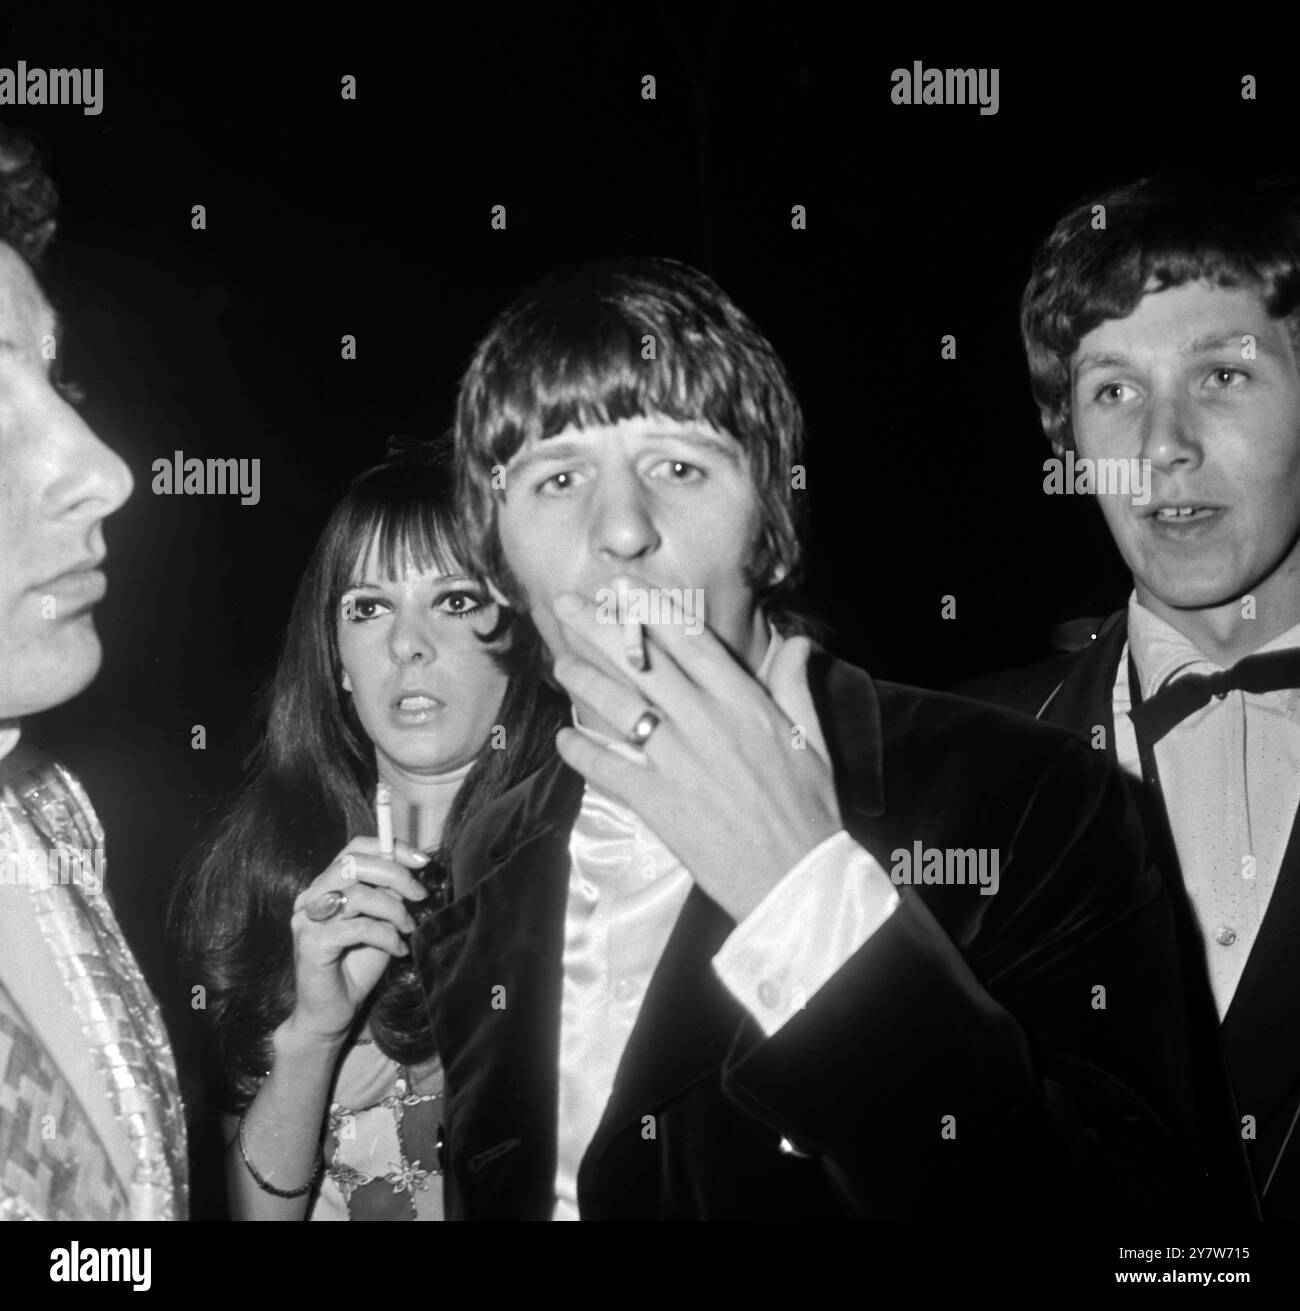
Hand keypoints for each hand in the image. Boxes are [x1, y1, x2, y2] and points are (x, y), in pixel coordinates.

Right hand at [287, 837, 429, 1045]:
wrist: (333, 1011)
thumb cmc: (358, 964)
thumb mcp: (380, 919)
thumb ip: (388, 892)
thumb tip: (413, 867)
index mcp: (327, 884)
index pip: (355, 847)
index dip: (391, 848)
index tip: (422, 861)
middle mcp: (311, 895)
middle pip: (355, 863)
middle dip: (396, 876)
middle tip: (420, 896)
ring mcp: (307, 918)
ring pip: (358, 894)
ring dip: (394, 910)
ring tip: (407, 929)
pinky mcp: (311, 943)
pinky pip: (358, 927)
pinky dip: (386, 936)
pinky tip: (398, 950)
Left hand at [550, 589, 841, 921]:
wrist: (795, 876)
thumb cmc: (807, 807)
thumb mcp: (811, 738)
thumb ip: (794, 684)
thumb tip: (796, 641)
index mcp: (743, 702)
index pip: (689, 640)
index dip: (650, 608)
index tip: (621, 586)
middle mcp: (706, 721)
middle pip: (641, 661)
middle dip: (598, 627)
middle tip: (564, 605)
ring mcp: (678, 760)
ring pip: (617, 705)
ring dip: (582, 680)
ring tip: (559, 663)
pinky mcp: (657, 801)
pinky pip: (607, 766)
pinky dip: (581, 751)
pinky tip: (565, 738)